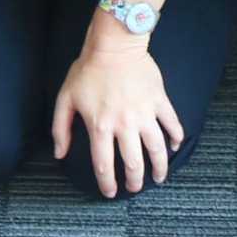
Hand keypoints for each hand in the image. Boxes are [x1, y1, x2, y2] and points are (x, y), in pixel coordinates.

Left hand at [50, 24, 183, 197]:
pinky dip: (177, 136)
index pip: (104, 165)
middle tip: (136, 188)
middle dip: (135, 182)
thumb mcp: (66, 98)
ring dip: (160, 167)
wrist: (114, 43)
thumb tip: (60, 154)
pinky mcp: (158, 100)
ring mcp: (144, 113)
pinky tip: (176, 146)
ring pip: (157, 148)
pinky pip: (172, 123)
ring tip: (159, 178)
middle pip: (133, 163)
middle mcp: (124, 124)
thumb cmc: (88, 69)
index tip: (110, 193)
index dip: (107, 183)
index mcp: (100, 126)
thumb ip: (60, 128)